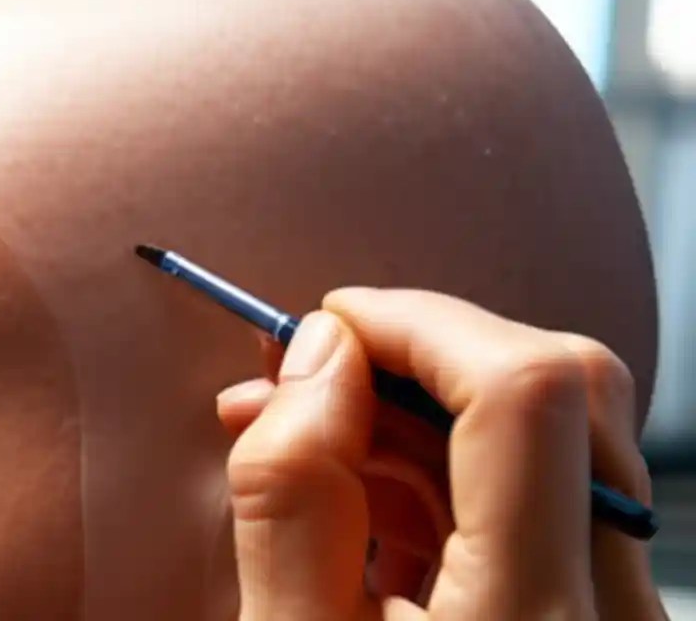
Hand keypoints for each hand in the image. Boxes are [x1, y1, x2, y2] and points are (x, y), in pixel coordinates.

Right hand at [216, 288, 665, 619]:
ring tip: (309, 439)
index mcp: (532, 618)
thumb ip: (294, 496)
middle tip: (310, 375)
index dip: (419, 321)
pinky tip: (362, 493)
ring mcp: (620, 607)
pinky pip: (546, 493)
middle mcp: (611, 606)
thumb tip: (318, 353)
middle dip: (420, 354)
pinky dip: (449, 469)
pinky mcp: (599, 611)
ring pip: (556, 432)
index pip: (523, 390)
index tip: (328, 323)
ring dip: (425, 411)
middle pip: (562, 388)